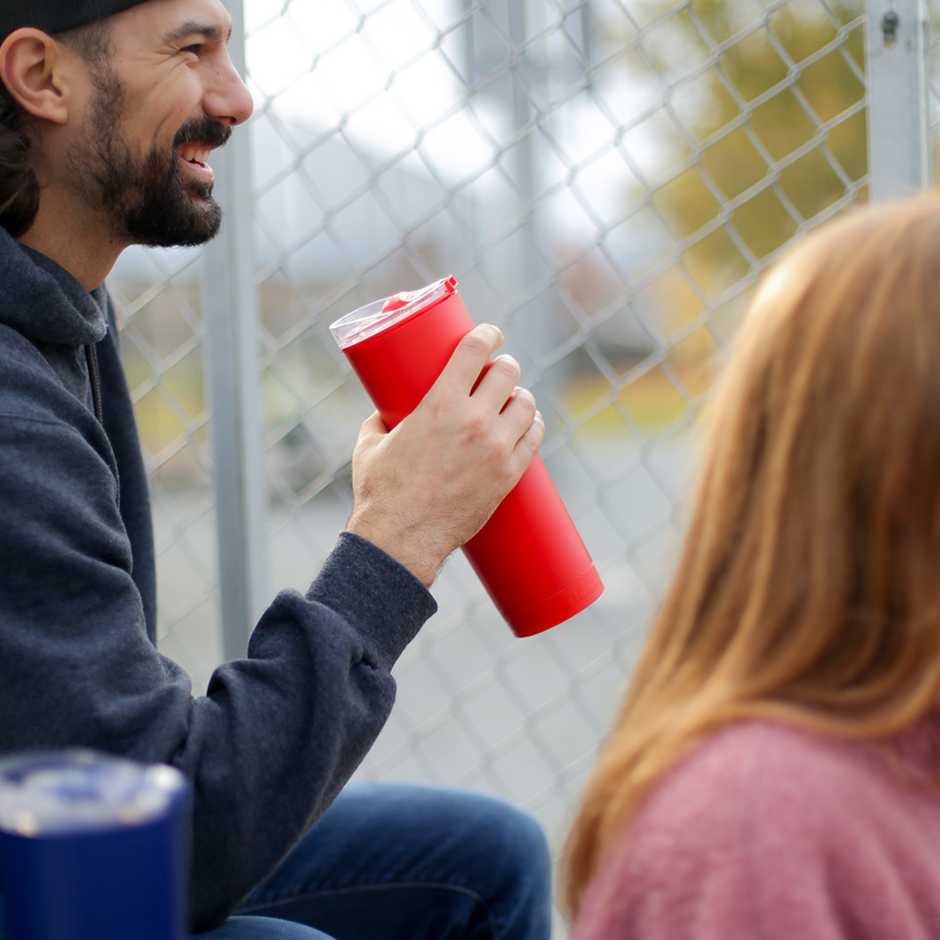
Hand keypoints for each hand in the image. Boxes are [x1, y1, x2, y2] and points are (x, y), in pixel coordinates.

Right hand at [346, 324, 544, 586]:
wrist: (401, 540)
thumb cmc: (381, 492)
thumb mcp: (370, 443)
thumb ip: (379, 420)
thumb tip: (385, 412)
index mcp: (439, 404)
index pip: (476, 350)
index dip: (488, 334)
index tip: (492, 333)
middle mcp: (474, 420)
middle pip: (508, 372)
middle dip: (504, 365)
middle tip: (498, 371)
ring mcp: (496, 448)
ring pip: (527, 403)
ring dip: (521, 395)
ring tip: (513, 398)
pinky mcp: (508, 475)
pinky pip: (535, 437)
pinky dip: (533, 425)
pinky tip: (529, 423)